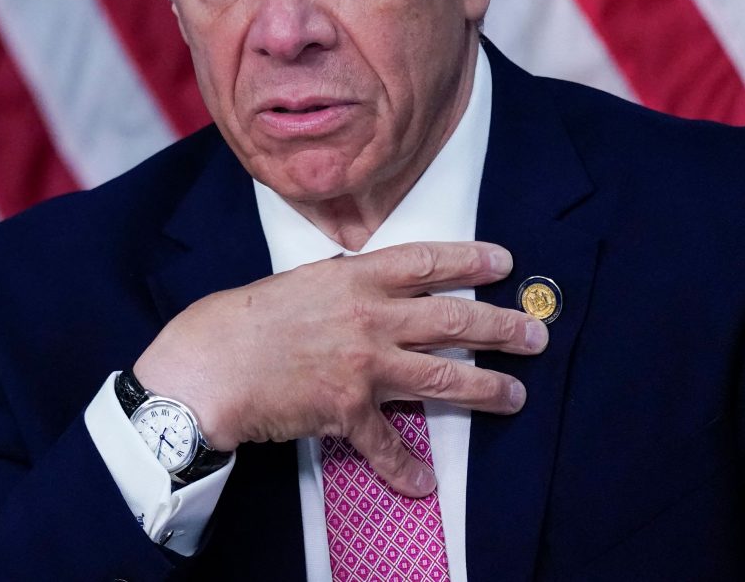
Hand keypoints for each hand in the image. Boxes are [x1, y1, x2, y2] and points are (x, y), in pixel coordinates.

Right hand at [133, 241, 545, 495]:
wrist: (208, 366)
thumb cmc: (239, 321)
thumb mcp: (296, 282)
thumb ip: (339, 286)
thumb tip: (367, 289)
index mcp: (353, 278)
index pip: (426, 261)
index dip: (471, 260)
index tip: (504, 263)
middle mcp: (367, 317)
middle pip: (452, 319)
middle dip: (501, 328)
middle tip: (535, 334)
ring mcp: (362, 365)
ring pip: (443, 378)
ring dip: (486, 388)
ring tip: (515, 395)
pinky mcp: (347, 411)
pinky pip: (388, 446)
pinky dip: (406, 469)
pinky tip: (422, 485)